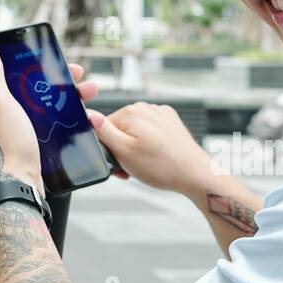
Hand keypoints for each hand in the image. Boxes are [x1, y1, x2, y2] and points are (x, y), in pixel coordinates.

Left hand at [0, 40, 115, 191]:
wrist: (20, 184)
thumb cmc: (7, 145)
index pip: (18, 76)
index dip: (39, 66)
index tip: (58, 62)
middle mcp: (8, 115)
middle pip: (38, 90)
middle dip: (62, 82)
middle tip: (81, 80)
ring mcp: (23, 130)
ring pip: (50, 107)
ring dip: (72, 99)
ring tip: (89, 95)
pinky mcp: (37, 144)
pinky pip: (56, 125)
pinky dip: (71, 119)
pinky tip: (84, 118)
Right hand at [85, 102, 210, 194]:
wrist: (194, 173)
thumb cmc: (162, 167)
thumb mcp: (124, 152)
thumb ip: (104, 132)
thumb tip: (89, 114)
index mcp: (131, 112)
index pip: (105, 127)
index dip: (108, 148)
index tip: (118, 163)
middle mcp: (146, 108)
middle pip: (121, 128)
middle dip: (122, 148)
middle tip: (131, 168)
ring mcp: (160, 114)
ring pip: (136, 131)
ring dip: (135, 148)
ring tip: (146, 164)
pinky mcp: (171, 122)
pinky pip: (151, 132)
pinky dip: (150, 144)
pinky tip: (156, 157)